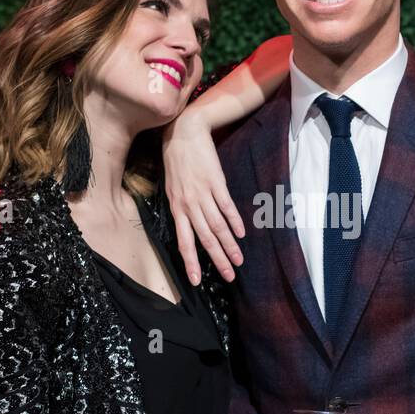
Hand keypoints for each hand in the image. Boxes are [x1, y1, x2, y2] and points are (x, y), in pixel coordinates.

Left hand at [162, 108, 245, 284]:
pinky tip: (241, 233)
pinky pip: (226, 206)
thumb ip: (182, 208)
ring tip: (238, 261)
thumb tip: (192, 227)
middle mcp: (188, 204)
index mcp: (176, 208)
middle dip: (216, 260)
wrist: (184, 132)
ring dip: (229, 245)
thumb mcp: (172, 187)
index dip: (191, 262)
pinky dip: (234, 220)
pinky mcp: (216, 182)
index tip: (197, 281)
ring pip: (217, 226)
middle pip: (204, 238)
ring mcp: (202, 194)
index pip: (183, 241)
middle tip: (229, 277)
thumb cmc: (177, 161)